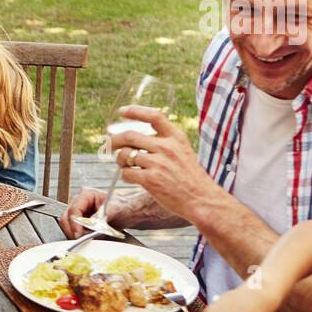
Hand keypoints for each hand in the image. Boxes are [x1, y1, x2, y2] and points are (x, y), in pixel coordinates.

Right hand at [58, 187, 135, 238]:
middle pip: (66, 218)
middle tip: (82, 239)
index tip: (78, 234)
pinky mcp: (80, 221)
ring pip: (68, 225)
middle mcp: (80, 202)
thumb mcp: (114, 210)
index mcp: (86, 194)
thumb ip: (101, 217)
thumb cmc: (123, 207)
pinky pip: (74, 230)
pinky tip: (90, 236)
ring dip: (77, 233)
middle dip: (73, 230)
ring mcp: (79, 212)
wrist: (128, 213)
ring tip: (90, 236)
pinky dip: (80, 235)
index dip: (74, 224)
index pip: (73, 210)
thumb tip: (90, 224)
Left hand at [108, 105, 218, 220]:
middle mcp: (167, 148)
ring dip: (120, 160)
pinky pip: (126, 173)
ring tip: (125, 165)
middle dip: (115, 140)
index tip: (121, 112)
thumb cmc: (189, 177)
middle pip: (130, 135)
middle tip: (110, 145)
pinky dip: (125, 175)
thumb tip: (135, 137)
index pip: (154, 116)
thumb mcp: (183, 151)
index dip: (135, 111)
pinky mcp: (151, 180)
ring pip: (125, 155)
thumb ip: (164, 141)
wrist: (201, 200)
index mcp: (176, 137)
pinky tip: (132, 178)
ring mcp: (158, 164)